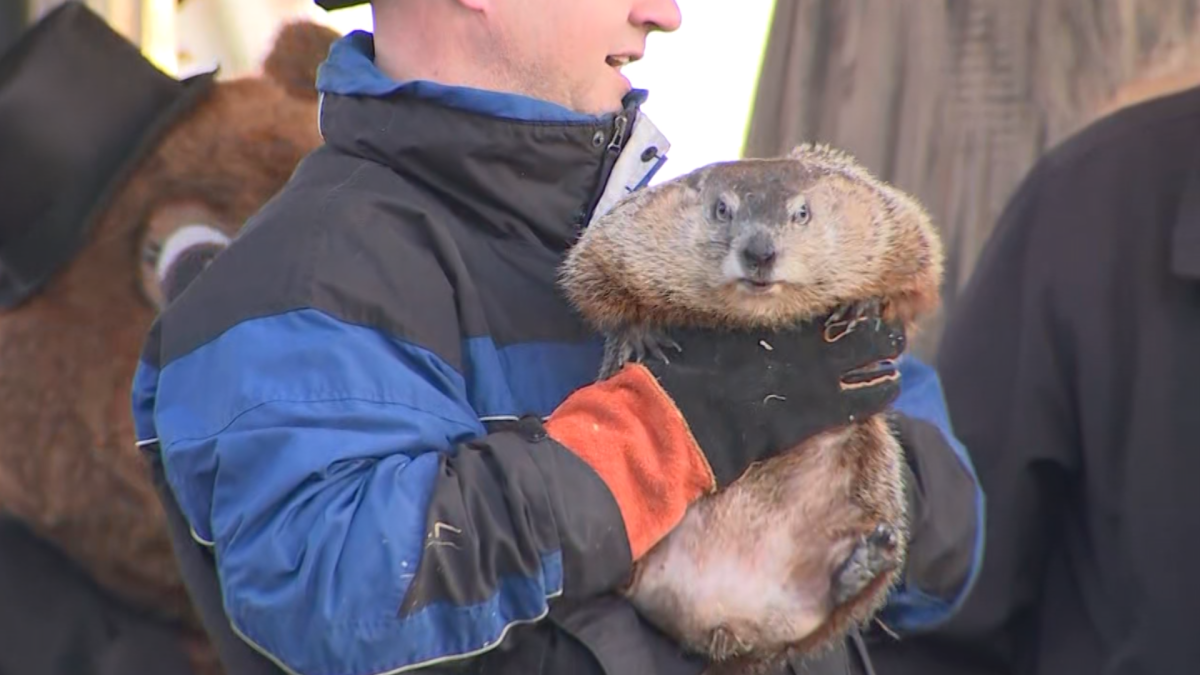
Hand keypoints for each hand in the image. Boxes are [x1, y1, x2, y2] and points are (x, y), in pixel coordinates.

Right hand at [640, 303, 905, 486]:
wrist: (683, 420)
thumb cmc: (685, 372)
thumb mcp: (704, 329)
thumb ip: (731, 316)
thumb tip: (734, 301)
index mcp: (777, 317)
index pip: (831, 301)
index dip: (850, 302)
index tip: (859, 302)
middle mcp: (802, 342)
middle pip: (860, 324)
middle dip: (876, 325)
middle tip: (884, 326)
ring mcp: (815, 378)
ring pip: (874, 357)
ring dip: (886, 354)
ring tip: (892, 354)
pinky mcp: (818, 413)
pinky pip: (869, 399)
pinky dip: (882, 390)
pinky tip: (890, 386)